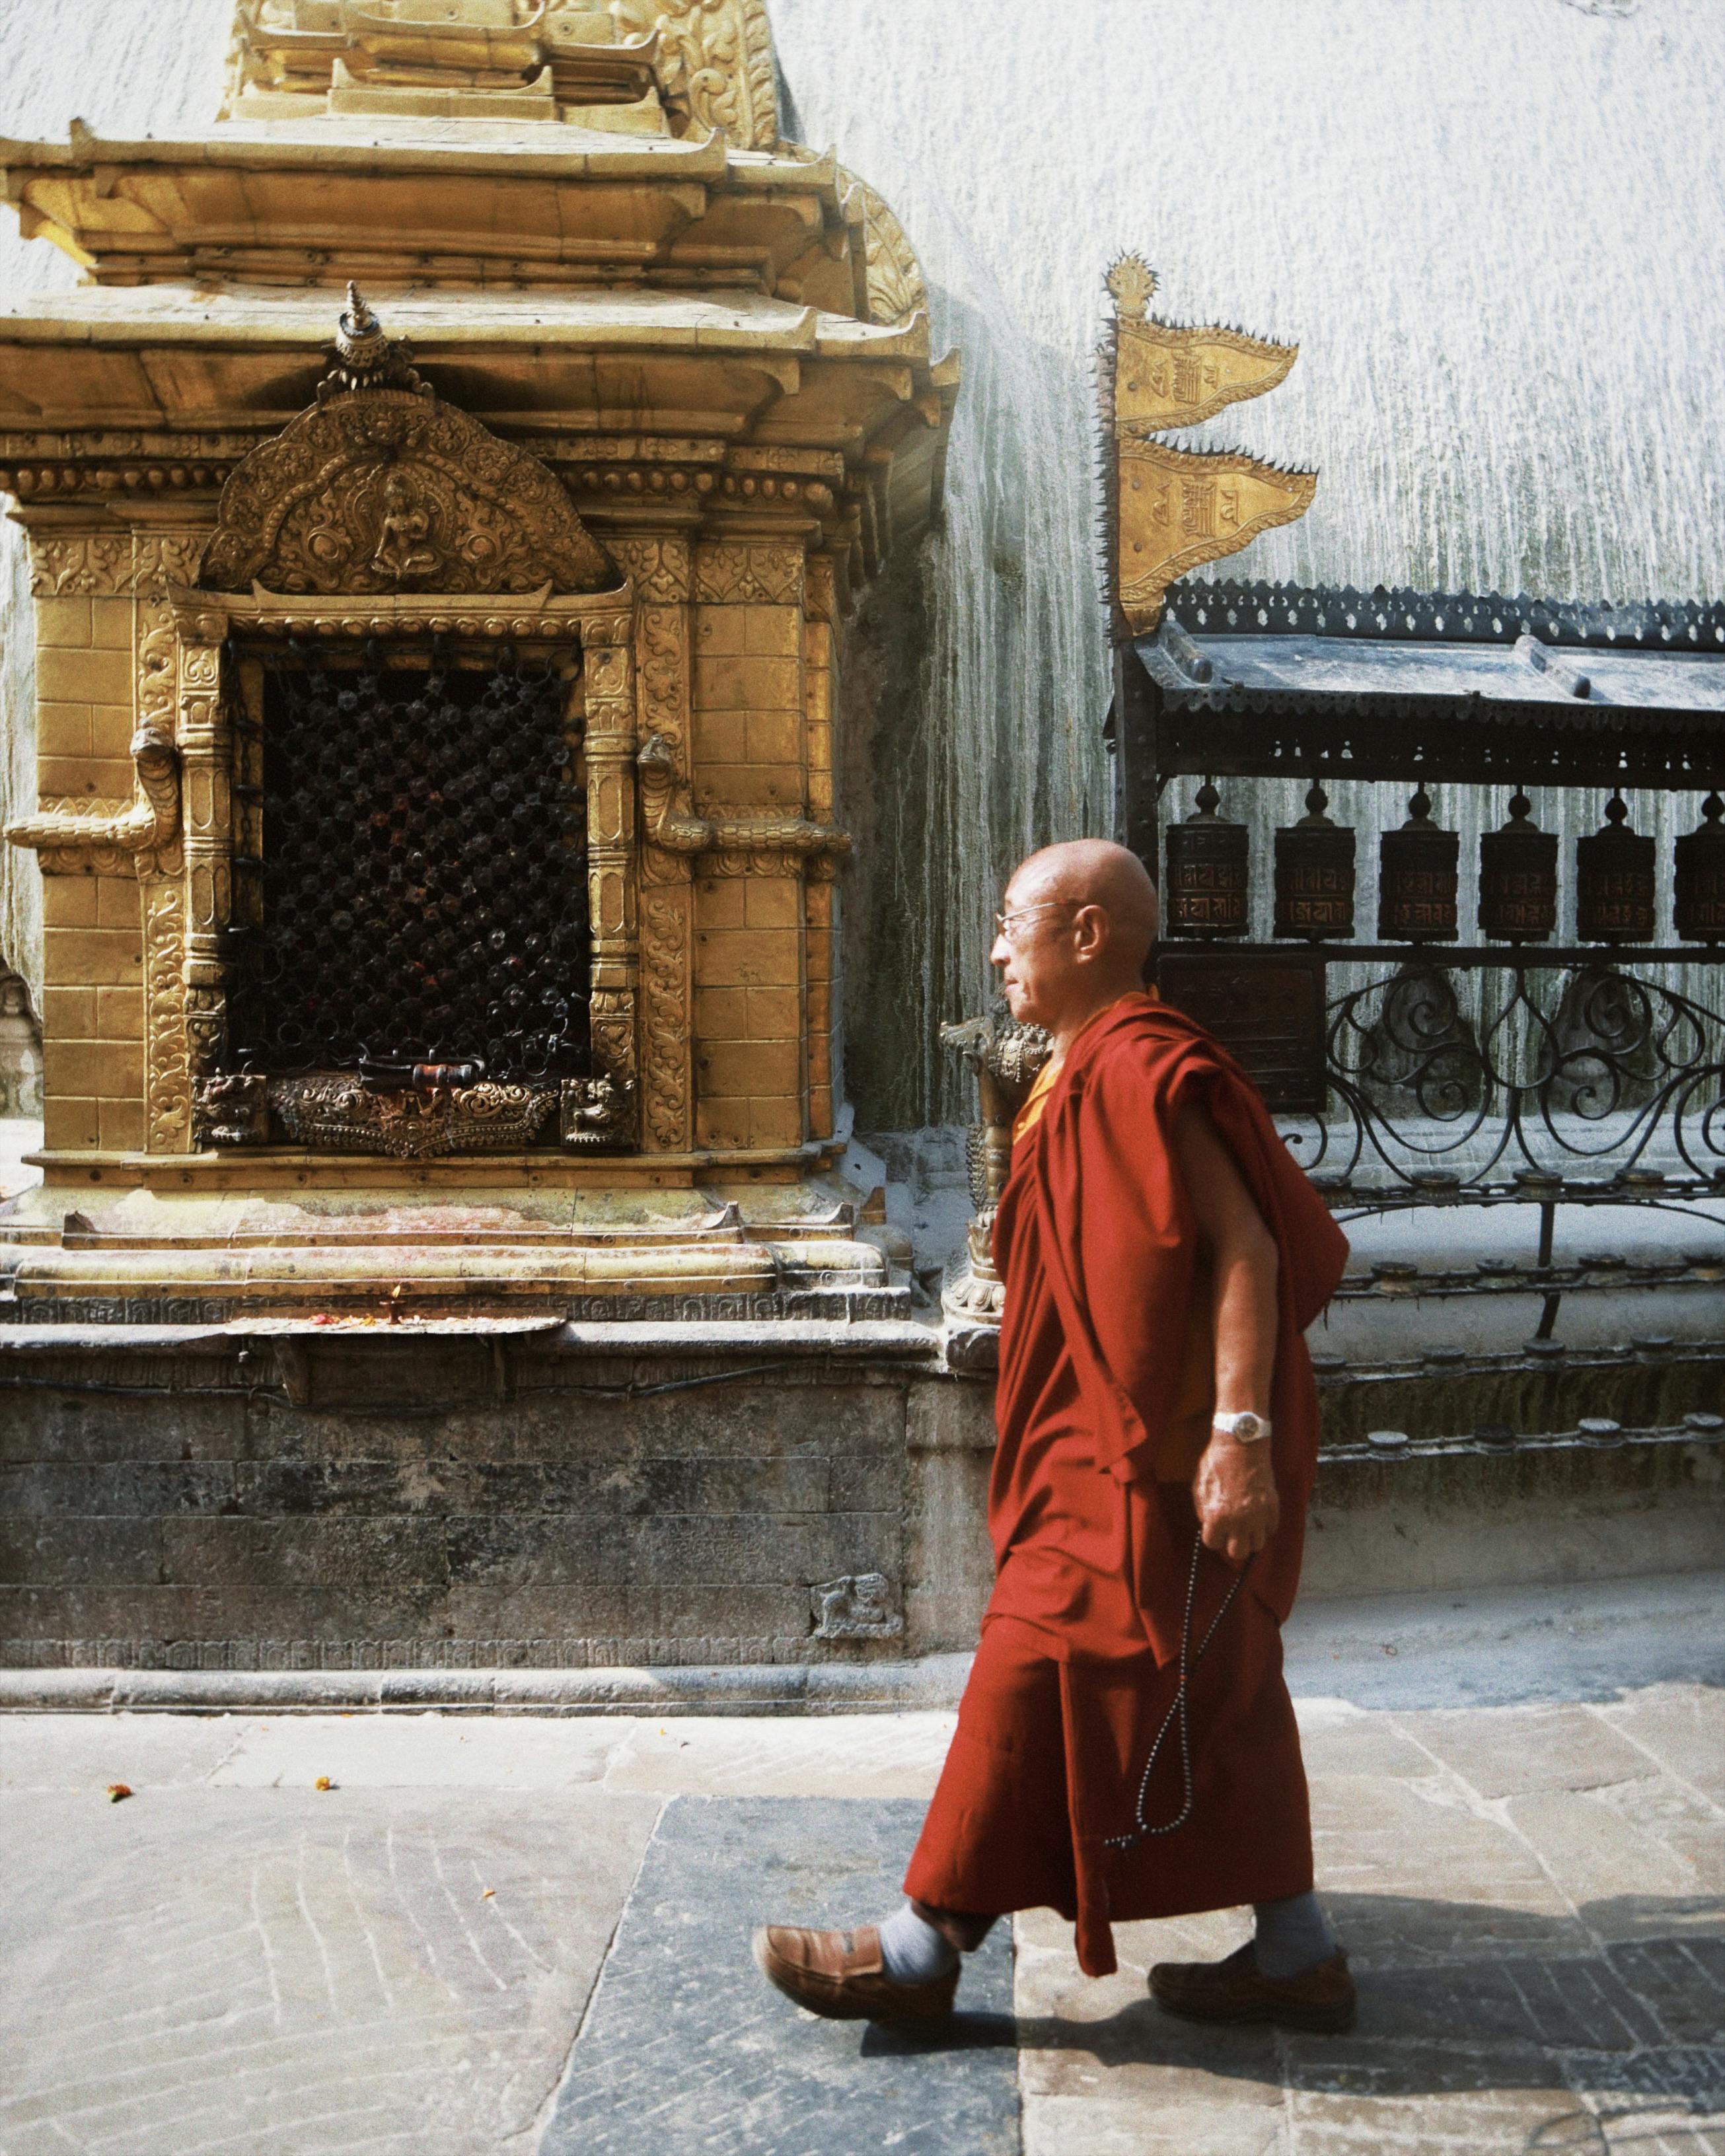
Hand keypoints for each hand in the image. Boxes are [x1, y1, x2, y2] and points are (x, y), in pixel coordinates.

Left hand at [1192, 1434, 1279, 1564]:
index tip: (1217, 1529)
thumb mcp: (1199, 1487)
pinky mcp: (1272, 1506)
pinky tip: (1258, 1514)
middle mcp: (1239, 1520)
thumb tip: (1209, 1525)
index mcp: (1217, 1516)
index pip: (1213, 1544)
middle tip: (1233, 1533)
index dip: (1214, 1536)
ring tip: (1247, 1525)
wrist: (1241, 1444)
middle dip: (1234, 1544)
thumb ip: (1204, 1511)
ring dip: (1251, 1537)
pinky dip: (1265, 1525)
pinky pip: (1272, 1528)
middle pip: (1238, 1553)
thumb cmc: (1217, 1462)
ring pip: (1258, 1544)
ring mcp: (1258, 1515)